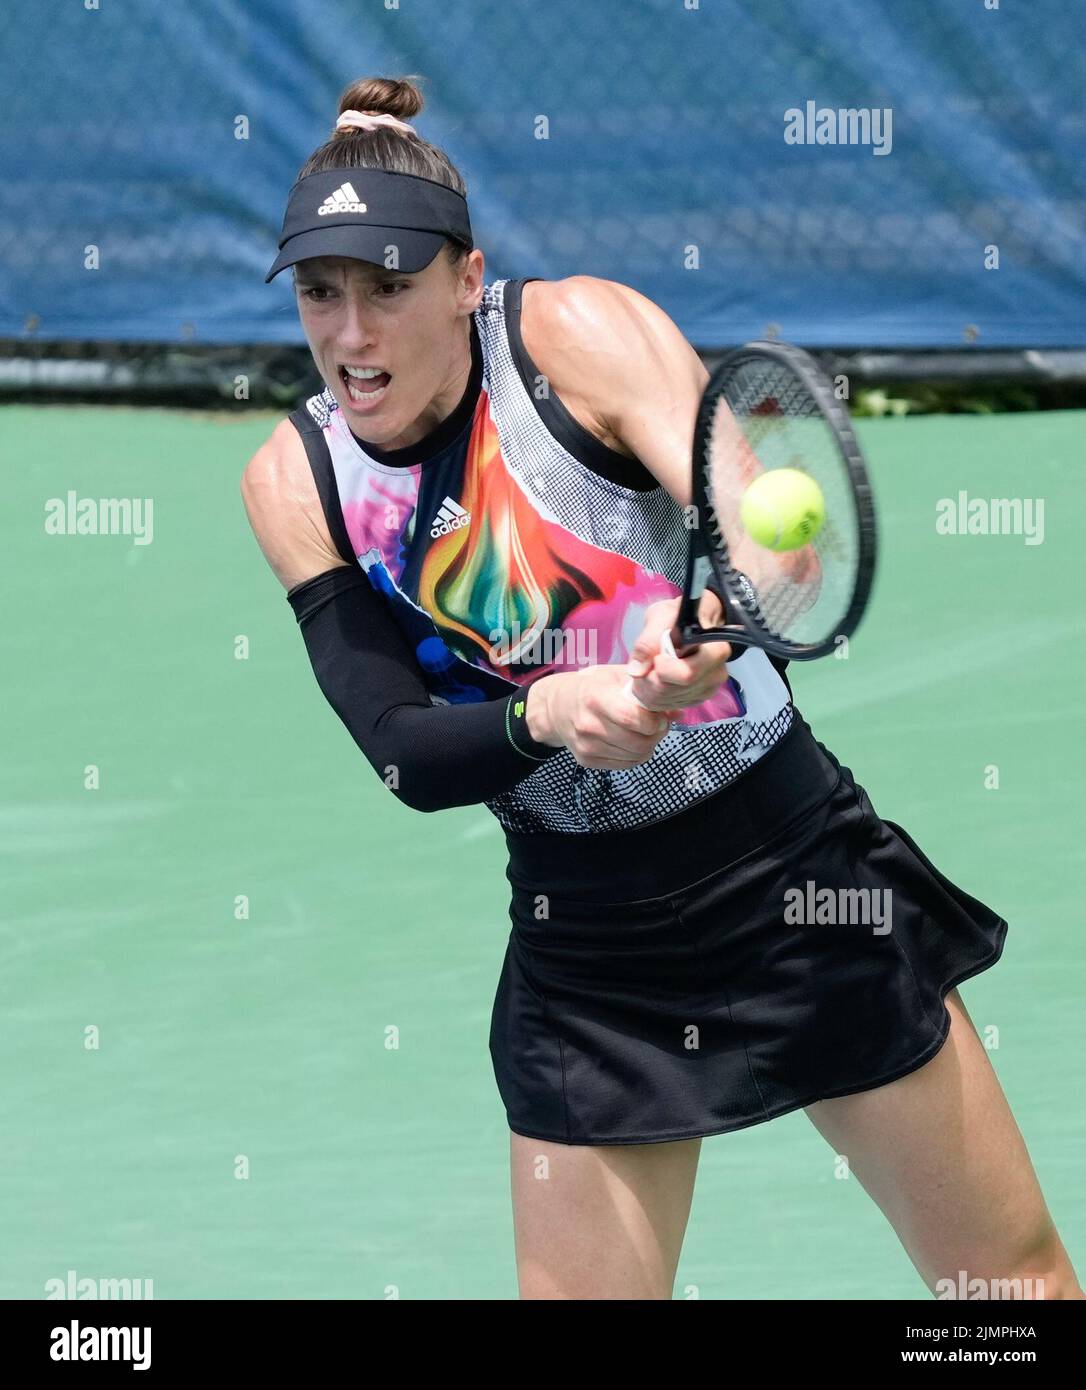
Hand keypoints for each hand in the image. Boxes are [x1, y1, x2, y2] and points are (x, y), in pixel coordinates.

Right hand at [526, 667, 672, 769]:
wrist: (556, 708)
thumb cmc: (590, 687)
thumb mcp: (616, 676)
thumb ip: (647, 690)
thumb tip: (677, 712)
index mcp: (595, 698)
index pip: (633, 719)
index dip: (654, 721)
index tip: (659, 716)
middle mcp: (588, 725)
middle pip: (638, 742)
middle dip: (656, 735)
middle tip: (657, 726)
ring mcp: (586, 746)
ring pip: (635, 756)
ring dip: (648, 746)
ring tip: (645, 732)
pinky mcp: (587, 761)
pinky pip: (625, 765)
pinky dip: (636, 756)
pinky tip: (633, 742)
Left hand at [626, 592, 732, 712]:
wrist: (690, 624)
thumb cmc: (679, 617)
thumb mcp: (661, 617)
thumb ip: (648, 641)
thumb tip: (637, 670)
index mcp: (714, 650)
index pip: (686, 674)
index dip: (662, 670)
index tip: (655, 657)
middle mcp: (717, 673)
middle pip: (675, 690)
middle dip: (651, 681)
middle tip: (644, 665)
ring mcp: (709, 688)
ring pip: (670, 700)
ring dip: (650, 689)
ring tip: (647, 670)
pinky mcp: (698, 698)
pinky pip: (670, 706)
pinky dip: (655, 697)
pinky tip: (654, 680)